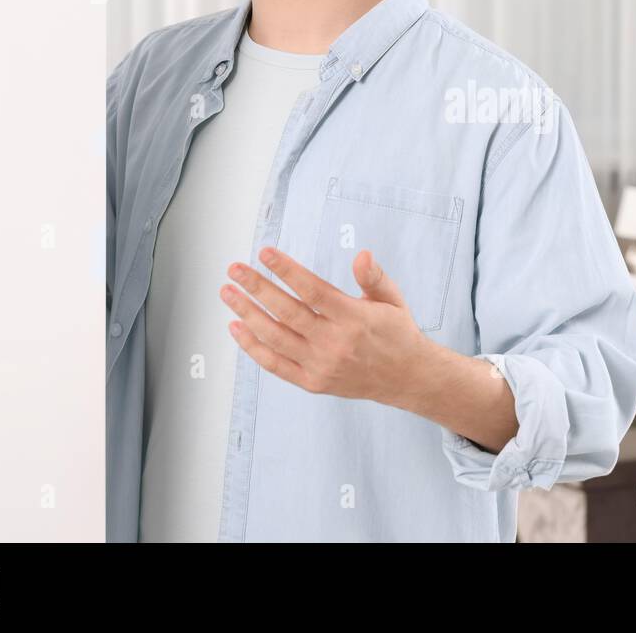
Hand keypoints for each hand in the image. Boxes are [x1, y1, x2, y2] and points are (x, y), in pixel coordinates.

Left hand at [219, 246, 434, 405]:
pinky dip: (253, 347)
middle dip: (256, 287)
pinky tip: (237, 327)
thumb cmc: (397, 333)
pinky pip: (275, 365)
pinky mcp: (312, 382)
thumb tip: (362, 254)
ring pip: (275, 338)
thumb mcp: (392, 299)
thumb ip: (374, 277)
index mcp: (354, 318)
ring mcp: (321, 365)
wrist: (407, 378)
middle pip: (287, 312)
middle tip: (235, 269)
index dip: (286, 270)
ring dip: (247, 313)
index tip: (265, 253)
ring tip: (228, 293)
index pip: (312, 290)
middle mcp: (335, 343)